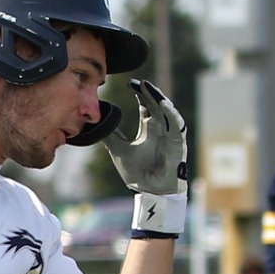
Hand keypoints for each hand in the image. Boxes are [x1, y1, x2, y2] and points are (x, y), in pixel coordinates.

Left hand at [102, 80, 187, 195]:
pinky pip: (177, 125)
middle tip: (139, 82)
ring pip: (167, 111)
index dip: (140, 93)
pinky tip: (164, 105)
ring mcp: (170, 134)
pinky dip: (171, 114)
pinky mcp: (177, 142)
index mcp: (148, 128)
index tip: (130, 83)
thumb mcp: (119, 151)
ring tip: (150, 89)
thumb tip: (96, 126)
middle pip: (156, 104)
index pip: (145, 105)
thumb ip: (110, 137)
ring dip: (160, 99)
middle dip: (149, 92)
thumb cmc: (138, 172)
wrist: (149, 191)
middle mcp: (160, 128)